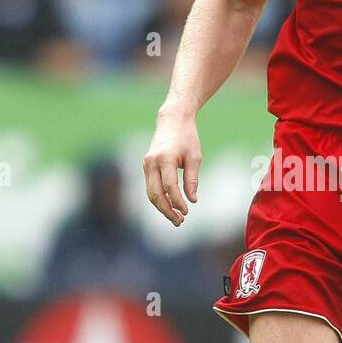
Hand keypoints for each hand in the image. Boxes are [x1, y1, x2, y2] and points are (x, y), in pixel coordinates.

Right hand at [142, 107, 201, 225]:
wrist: (172, 120)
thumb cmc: (187, 138)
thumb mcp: (195, 157)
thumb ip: (192, 179)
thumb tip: (192, 200)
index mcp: (164, 159)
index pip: (169, 186)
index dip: (177, 201)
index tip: (187, 211)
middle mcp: (151, 163)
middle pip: (155, 194)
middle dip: (166, 210)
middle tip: (179, 221)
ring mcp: (146, 165)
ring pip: (150, 193)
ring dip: (162, 207)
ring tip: (176, 218)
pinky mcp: (146, 167)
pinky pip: (150, 187)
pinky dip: (159, 199)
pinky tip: (171, 206)